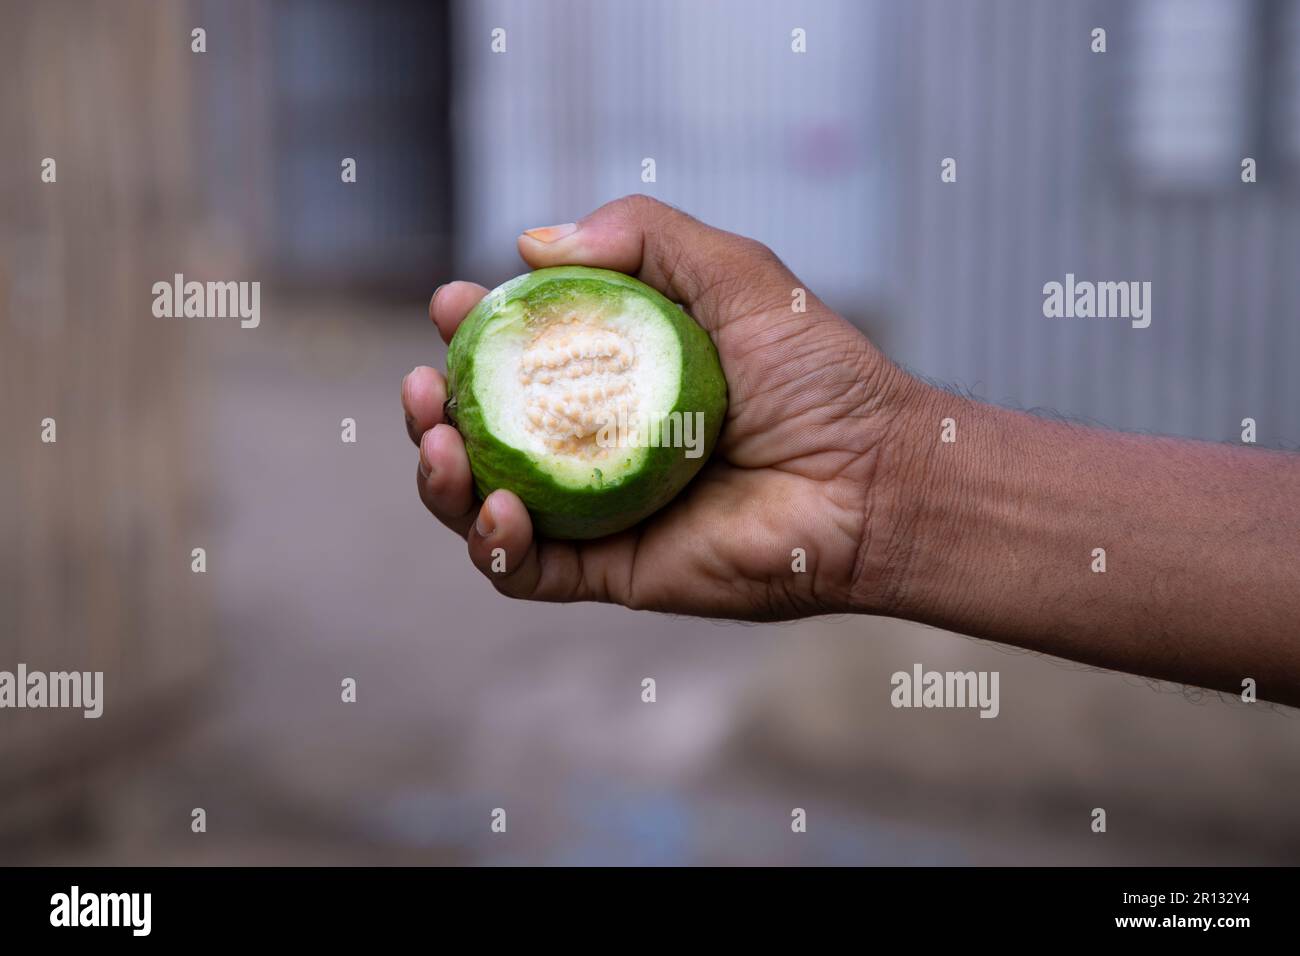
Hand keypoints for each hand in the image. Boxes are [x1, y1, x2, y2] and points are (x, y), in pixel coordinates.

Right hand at [401, 195, 923, 618]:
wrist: (874, 480)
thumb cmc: (819, 376)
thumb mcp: (735, 273)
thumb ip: (643, 237)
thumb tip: (531, 242)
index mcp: (621, 375)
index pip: (522, 355)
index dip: (474, 331)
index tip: (453, 303)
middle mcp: (600, 444)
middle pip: (486, 432)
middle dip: (436, 409)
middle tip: (424, 383)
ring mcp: (601, 511)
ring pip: (487, 504)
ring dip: (441, 478)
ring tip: (441, 444)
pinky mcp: (613, 572)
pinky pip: (529, 570)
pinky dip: (494, 546)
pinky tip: (497, 511)